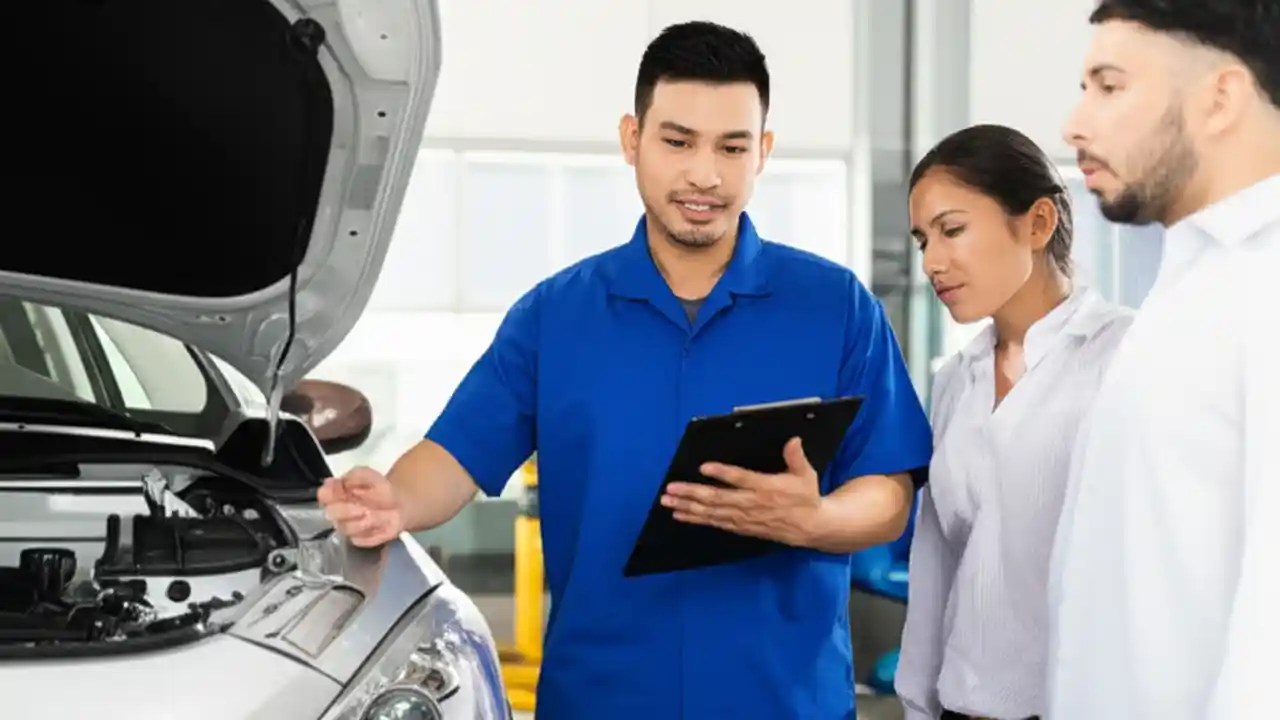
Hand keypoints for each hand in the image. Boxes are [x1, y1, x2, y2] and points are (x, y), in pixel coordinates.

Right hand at [317, 466, 405, 546]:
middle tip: (363, 507)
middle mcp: (338, 511)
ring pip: (345, 528)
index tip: (344, 491)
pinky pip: (360, 540)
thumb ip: (353, 476)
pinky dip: (371, 532)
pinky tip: (380, 525)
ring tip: (374, 514)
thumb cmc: (381, 488)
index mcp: (336, 494)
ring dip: (362, 521)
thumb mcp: (369, 475)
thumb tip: (334, 482)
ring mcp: (347, 527)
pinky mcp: (360, 539)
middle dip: (346, 510)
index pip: (323, 495)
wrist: (400, 503)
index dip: (331, 494)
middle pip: (330, 513)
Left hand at [661, 436, 822, 545]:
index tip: (705, 467)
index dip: (723, 473)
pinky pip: (715, 523)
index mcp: (766, 488)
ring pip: (712, 512)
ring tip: (668, 500)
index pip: (741, 479)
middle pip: (718, 498)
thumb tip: (793, 439)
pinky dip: (697, 519)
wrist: (810, 528)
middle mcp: (751, 503)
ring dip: (688, 506)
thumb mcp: (806, 474)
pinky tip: (681, 514)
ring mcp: (743, 517)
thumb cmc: (805, 497)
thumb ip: (796, 457)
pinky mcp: (740, 527)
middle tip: (672, 488)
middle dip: (693, 493)